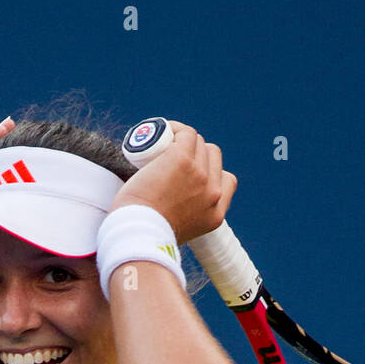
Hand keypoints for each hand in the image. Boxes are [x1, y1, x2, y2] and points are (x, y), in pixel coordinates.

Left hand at [108, 121, 236, 244]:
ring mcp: (200, 175)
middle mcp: (212, 193)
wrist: (137, 233)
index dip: (210, 172)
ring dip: (183, 139)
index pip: (227, 180)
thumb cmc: (147, 234)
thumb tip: (174, 206)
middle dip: (195, 153)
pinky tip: (163, 133)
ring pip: (198, 142)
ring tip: (163, 145)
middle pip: (212, 156)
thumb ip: (186, 219)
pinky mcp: (182, 159)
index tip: (190, 174)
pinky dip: (174, 129)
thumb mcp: (179, 232)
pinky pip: (185, 133)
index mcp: (215, 215)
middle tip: (171, 158)